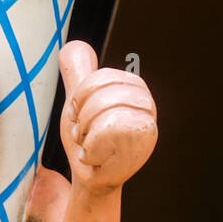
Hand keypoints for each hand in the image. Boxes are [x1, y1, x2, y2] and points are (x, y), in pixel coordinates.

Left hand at [58, 41, 157, 195]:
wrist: (91, 177)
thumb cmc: (88, 139)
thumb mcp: (78, 102)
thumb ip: (77, 74)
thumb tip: (74, 45)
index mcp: (132, 86)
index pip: (97, 79)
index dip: (80, 100)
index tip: (81, 115)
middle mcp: (146, 101)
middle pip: (100, 95)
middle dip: (82, 118)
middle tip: (85, 133)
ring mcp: (148, 121)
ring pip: (104, 113)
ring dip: (86, 135)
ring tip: (91, 145)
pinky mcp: (144, 143)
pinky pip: (108, 132)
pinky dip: (94, 148)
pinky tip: (100, 156)